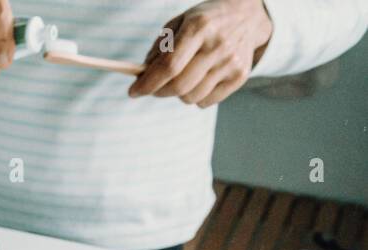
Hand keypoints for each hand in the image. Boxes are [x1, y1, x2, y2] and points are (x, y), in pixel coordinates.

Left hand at [129, 0, 272, 106]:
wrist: (247, 16)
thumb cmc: (203, 21)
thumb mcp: (179, 23)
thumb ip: (159, 49)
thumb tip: (141, 78)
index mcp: (199, 27)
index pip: (169, 66)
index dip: (148, 83)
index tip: (133, 92)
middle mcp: (218, 45)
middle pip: (179, 86)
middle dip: (158, 92)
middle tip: (152, 88)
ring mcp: (231, 62)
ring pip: (191, 98)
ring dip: (178, 94)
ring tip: (181, 77)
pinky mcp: (240, 76)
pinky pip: (206, 102)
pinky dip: (195, 97)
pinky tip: (199, 79)